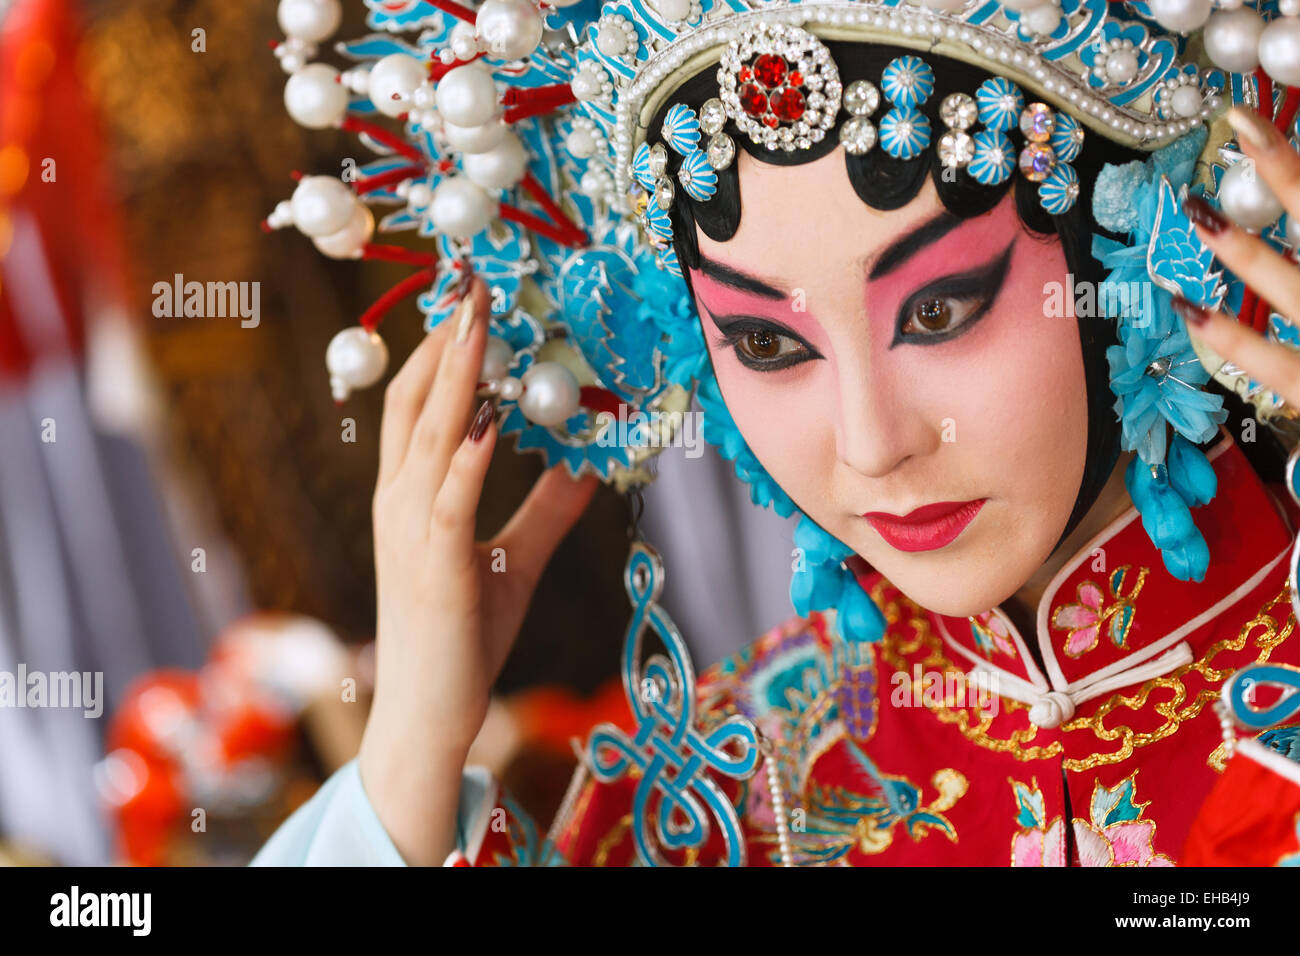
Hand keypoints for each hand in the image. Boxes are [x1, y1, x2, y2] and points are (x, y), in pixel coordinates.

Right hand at [358, 274, 598, 863]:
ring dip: (456, 374)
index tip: (475, 299)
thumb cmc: (464, 635)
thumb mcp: (515, 559)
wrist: (429, 714)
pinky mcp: (431, 565)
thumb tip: (589, 467)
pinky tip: (488, 418)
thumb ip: (548, 511)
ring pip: (427, 434)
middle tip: (473, 279)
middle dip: (446, 337)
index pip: (420, 404)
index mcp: (412, 495)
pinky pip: (447, 499)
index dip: (444, 348)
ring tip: (481, 319)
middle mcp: (400, 501)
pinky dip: (465, 455)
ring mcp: (409, 530)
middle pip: (415, 400)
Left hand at [1173, 107, 1299, 410]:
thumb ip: (1293, 278)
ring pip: (1298, 288)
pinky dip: (1230, 337)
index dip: (1294, 168)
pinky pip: (1275, 364)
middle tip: (1244, 126)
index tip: (1259, 126)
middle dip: (1288, 174)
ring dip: (1247, 250)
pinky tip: (1188, 308)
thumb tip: (1288, 210)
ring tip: (1197, 211)